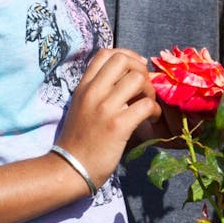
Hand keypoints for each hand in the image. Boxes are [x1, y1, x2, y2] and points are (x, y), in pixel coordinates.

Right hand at [57, 48, 160, 181]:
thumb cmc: (78, 141)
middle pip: (123, 60)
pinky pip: (146, 105)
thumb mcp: (80, 107)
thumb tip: (126, 79)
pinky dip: (155, 111)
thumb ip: (97, 91)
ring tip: (147, 105)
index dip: (127, 55)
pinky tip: (151, 119)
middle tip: (144, 88)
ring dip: (150, 91)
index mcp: (83, 87)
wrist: (69, 169)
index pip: (105, 53)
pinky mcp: (118, 126)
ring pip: (138, 79)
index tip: (137, 67)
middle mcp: (93, 93)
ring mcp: (105, 108)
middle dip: (140, 70)